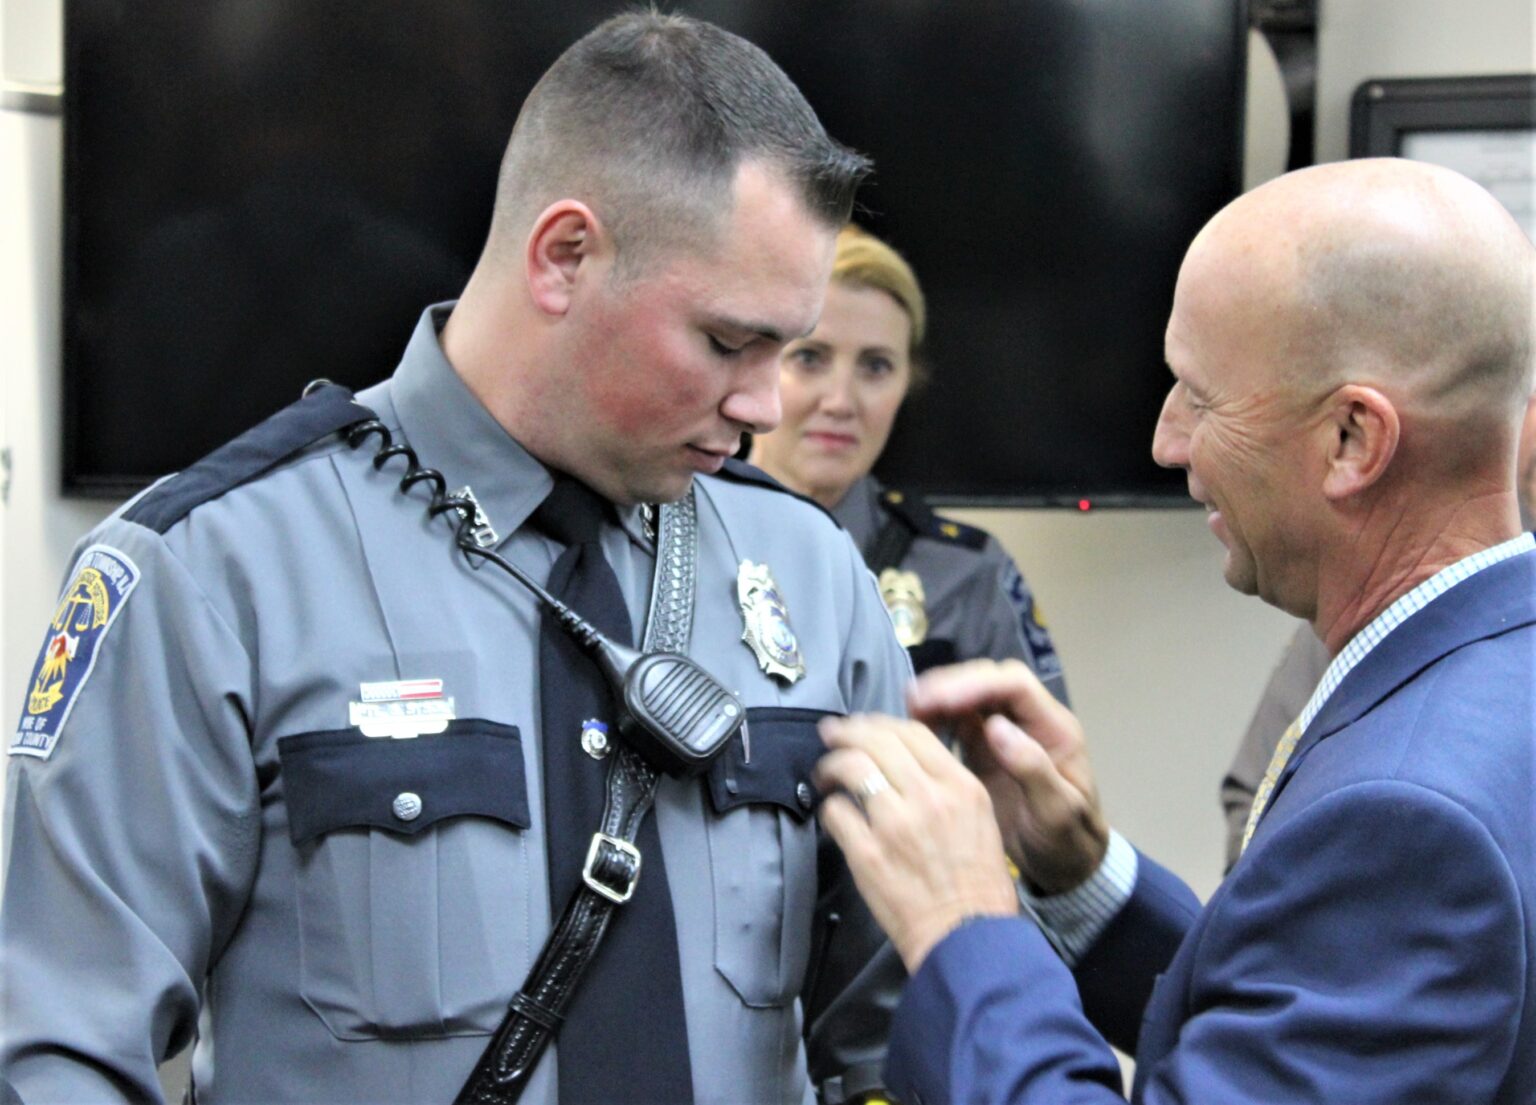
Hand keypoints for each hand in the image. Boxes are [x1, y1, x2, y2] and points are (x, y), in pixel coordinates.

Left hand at [815, 713, 1018, 972]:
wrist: (967, 936)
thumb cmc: (978, 884)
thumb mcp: (980, 819)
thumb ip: (947, 784)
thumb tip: (906, 761)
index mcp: (961, 786)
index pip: (913, 731)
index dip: (880, 723)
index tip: (865, 727)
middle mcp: (928, 797)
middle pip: (876, 741)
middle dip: (846, 732)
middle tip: (832, 735)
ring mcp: (895, 824)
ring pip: (850, 767)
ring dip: (830, 765)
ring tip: (825, 773)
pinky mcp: (868, 853)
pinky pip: (836, 812)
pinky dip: (830, 808)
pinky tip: (833, 814)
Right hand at [907, 659, 1107, 895]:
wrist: (1066, 865)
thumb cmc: (1068, 840)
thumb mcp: (1058, 813)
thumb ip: (1033, 770)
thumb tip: (996, 728)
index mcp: (1055, 728)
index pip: (1015, 685)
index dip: (976, 684)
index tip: (940, 699)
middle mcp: (1030, 721)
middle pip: (989, 680)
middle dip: (951, 684)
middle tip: (913, 700)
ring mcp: (1006, 732)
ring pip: (970, 695)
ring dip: (939, 696)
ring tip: (908, 707)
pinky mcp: (985, 748)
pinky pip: (958, 720)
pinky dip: (935, 717)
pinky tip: (913, 726)